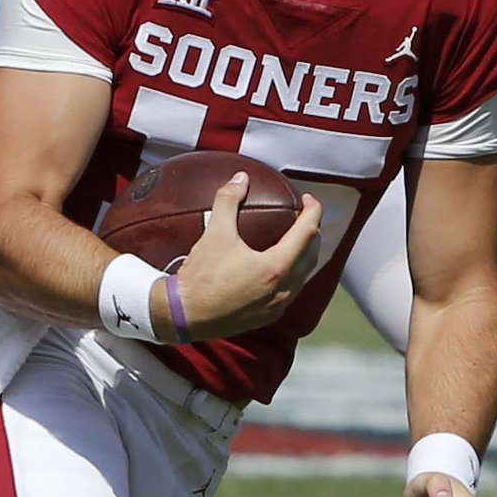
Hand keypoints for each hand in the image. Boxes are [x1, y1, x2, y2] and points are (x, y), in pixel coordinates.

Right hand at [171, 175, 323, 339]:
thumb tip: (240, 178)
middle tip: (304, 217)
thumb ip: (228, 201)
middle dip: (312, 232)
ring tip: (296, 240)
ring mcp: (277, 306)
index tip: (308, 200)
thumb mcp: (215, 233)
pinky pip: (290, 292)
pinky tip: (280, 269)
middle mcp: (283, 289)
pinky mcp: (267, 317)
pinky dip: (292, 275)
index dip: (313, 211)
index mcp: (276, 267)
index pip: (307, 232)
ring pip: (303, 276)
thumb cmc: (200, 276)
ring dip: (304, 255)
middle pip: (312, 255)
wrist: (183, 315)